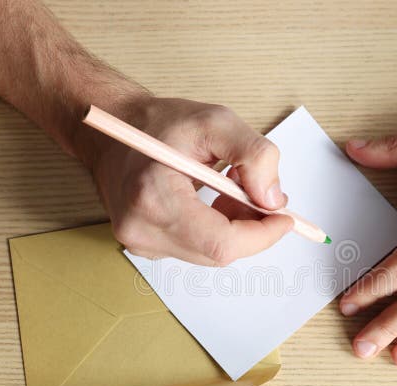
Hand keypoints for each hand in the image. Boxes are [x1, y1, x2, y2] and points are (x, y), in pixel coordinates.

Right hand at [90, 96, 292, 265]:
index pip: (220, 243)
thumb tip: (273, 200)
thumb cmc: (158, 124)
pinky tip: (212, 202)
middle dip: (250, 229)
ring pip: (209, 254)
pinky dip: (215, 231)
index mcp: (153, 197)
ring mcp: (138, 242)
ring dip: (234, 229)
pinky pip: (195, 250)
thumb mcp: (216, 121)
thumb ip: (255, 156)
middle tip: (260, 196)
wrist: (112, 131)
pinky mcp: (143, 246)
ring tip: (232, 190)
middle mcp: (141, 228)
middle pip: (218, 253)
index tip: (284, 219)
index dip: (261, 236)